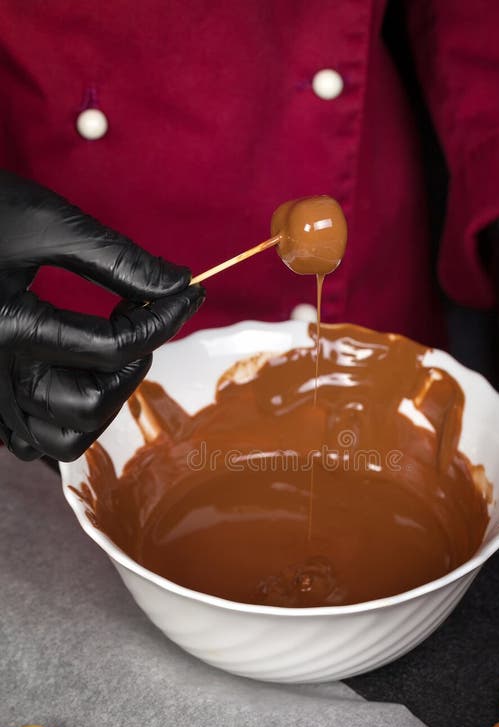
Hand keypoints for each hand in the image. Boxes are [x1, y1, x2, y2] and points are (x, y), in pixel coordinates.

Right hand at [0, 170, 203, 461]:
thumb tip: (177, 283)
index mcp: (8, 328)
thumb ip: (115, 258)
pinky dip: (61, 418)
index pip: (117, 347)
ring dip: (101, 402)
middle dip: (131, 365)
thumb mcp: (42, 220)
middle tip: (135, 318)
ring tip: (107, 352)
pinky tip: (71, 373)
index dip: (164, 318)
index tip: (186, 293)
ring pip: (62, 440)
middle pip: (92, 405)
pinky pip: (29, 439)